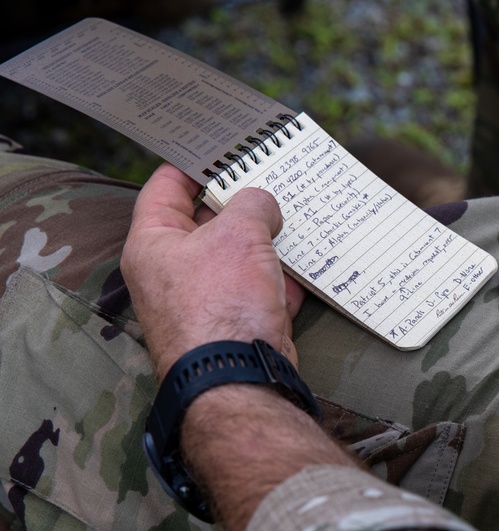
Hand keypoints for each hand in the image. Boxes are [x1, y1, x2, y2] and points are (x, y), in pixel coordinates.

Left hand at [121, 163, 305, 379]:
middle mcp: (174, 273)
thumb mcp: (239, 235)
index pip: (165, 189)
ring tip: (295, 217)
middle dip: (242, 204)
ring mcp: (207, 301)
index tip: (220, 148)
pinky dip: (283, 280)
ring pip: (240, 258)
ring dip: (268, 242)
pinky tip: (307, 266)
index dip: (192, 164)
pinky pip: (261, 291)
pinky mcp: (237, 325)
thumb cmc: (221, 306)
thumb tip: (264, 204)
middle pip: (209, 224)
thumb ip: (253, 205)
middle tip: (269, 179)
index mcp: (153, 244)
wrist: (240, 376)